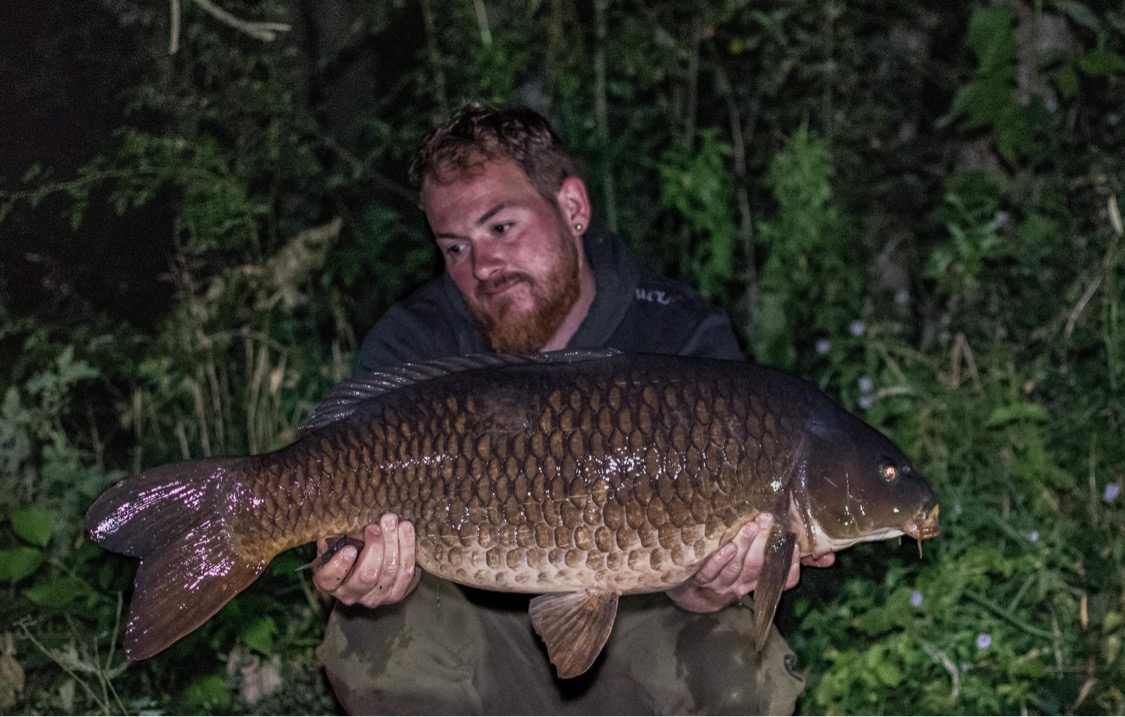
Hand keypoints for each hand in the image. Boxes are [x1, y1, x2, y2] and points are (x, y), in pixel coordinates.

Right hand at [312, 513, 420, 607]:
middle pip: (366, 575)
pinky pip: (406, 573)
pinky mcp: (395, 594)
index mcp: (329, 581)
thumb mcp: (335, 540)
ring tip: (392, 522)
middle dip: (375, 548)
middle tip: (376, 527)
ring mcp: (373, 597)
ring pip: (389, 572)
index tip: (350, 549)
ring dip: (393, 543)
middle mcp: (350, 594)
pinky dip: (407, 549)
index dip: (340, 565)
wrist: (368, 559)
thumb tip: (344, 518)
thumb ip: (336, 533)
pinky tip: (406, 529)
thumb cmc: (347, 545)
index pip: (329, 579)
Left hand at [666, 514, 833, 612]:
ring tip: (750, 526)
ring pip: (735, 568)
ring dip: (743, 546)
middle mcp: (742, 584)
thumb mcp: (764, 562)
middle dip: (763, 544)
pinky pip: (711, 572)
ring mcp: (721, 584)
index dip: (790, 566)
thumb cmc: (733, 568)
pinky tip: (726, 547)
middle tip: (769, 520)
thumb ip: (794, 557)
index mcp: (759, 581)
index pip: (781, 580)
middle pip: (756, 567)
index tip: (795, 546)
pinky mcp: (700, 581)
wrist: (692, 592)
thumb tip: (830, 556)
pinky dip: (719, 560)